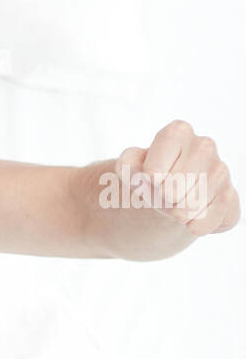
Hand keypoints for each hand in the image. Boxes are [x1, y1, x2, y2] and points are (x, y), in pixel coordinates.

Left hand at [117, 120, 239, 239]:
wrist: (164, 199)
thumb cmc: (147, 178)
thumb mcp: (129, 168)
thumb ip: (127, 166)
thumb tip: (146, 174)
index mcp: (178, 132)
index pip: (153, 171)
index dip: (146, 183)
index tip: (148, 180)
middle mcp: (204, 146)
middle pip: (172, 189)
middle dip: (160, 200)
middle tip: (160, 196)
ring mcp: (220, 171)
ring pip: (191, 205)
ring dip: (176, 214)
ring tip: (174, 206)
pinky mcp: (230, 197)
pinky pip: (211, 219)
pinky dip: (195, 226)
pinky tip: (190, 221)